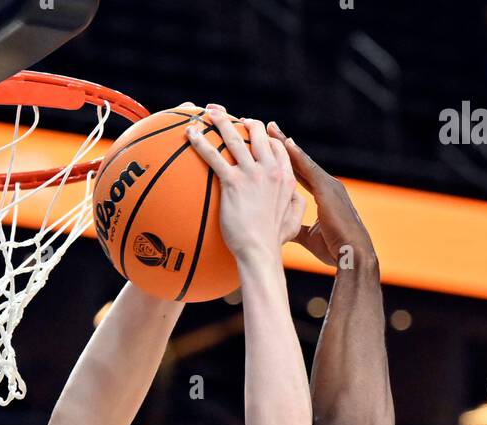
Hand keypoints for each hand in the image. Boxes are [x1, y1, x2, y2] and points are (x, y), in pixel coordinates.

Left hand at [187, 105, 305, 261]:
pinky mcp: (233, 182)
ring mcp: (252, 174)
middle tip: (228, 116)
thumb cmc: (274, 241)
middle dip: (243, 121)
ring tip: (209, 111)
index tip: (251, 130)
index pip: (276, 146)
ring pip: (235, 138)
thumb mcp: (293, 220)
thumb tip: (296, 197)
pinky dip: (201, 142)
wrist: (260, 251)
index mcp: (285, 176)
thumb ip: (296, 204)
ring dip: (221, 121)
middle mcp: (270, 170)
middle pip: (258, 134)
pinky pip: (214, 156)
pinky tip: (190, 134)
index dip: (264, 135)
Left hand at [267, 122, 377, 270]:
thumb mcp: (310, 238)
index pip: (301, 173)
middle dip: (283, 145)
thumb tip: (279, 228)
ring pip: (303, 160)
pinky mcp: (328, 190)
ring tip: (271, 128)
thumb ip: (296, 228)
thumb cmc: (335, 250)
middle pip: (301, 161)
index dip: (286, 160)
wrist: (353, 255)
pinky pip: (309, 170)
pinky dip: (297, 156)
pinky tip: (285, 143)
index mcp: (325, 195)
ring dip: (286, 144)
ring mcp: (329, 185)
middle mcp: (328, 185)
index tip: (273, 146)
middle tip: (269, 127)